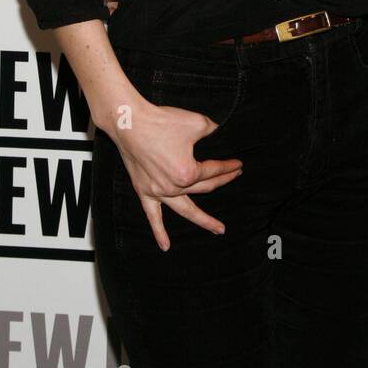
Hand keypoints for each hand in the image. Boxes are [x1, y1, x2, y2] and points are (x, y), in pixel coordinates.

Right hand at [102, 96, 243, 251]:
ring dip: (203, 220)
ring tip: (218, 229)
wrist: (130, 122)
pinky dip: (159, 232)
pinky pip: (153, 216)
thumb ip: (213, 130)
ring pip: (185, 209)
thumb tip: (219, 132)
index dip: (229, 167)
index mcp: (188, 172)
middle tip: (235, 178)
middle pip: (205, 187)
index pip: (214, 171)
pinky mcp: (144, 191)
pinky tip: (166, 246)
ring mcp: (159, 191)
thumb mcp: (197, 123)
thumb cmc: (161, 121)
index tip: (238, 164)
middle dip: (223, 182)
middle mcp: (174, 186)